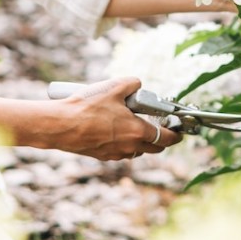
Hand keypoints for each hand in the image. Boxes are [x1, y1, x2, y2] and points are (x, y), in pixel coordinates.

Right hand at [47, 77, 181, 160]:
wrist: (61, 125)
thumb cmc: (87, 107)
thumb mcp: (113, 87)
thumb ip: (132, 83)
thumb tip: (137, 85)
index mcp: (137, 132)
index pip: (166, 138)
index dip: (176, 134)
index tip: (179, 131)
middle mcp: (130, 147)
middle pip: (155, 148)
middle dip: (161, 139)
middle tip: (160, 127)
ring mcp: (116, 154)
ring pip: (137, 151)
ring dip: (141, 141)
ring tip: (133, 124)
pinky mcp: (102, 156)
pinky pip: (120, 152)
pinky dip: (124, 143)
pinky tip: (114, 130)